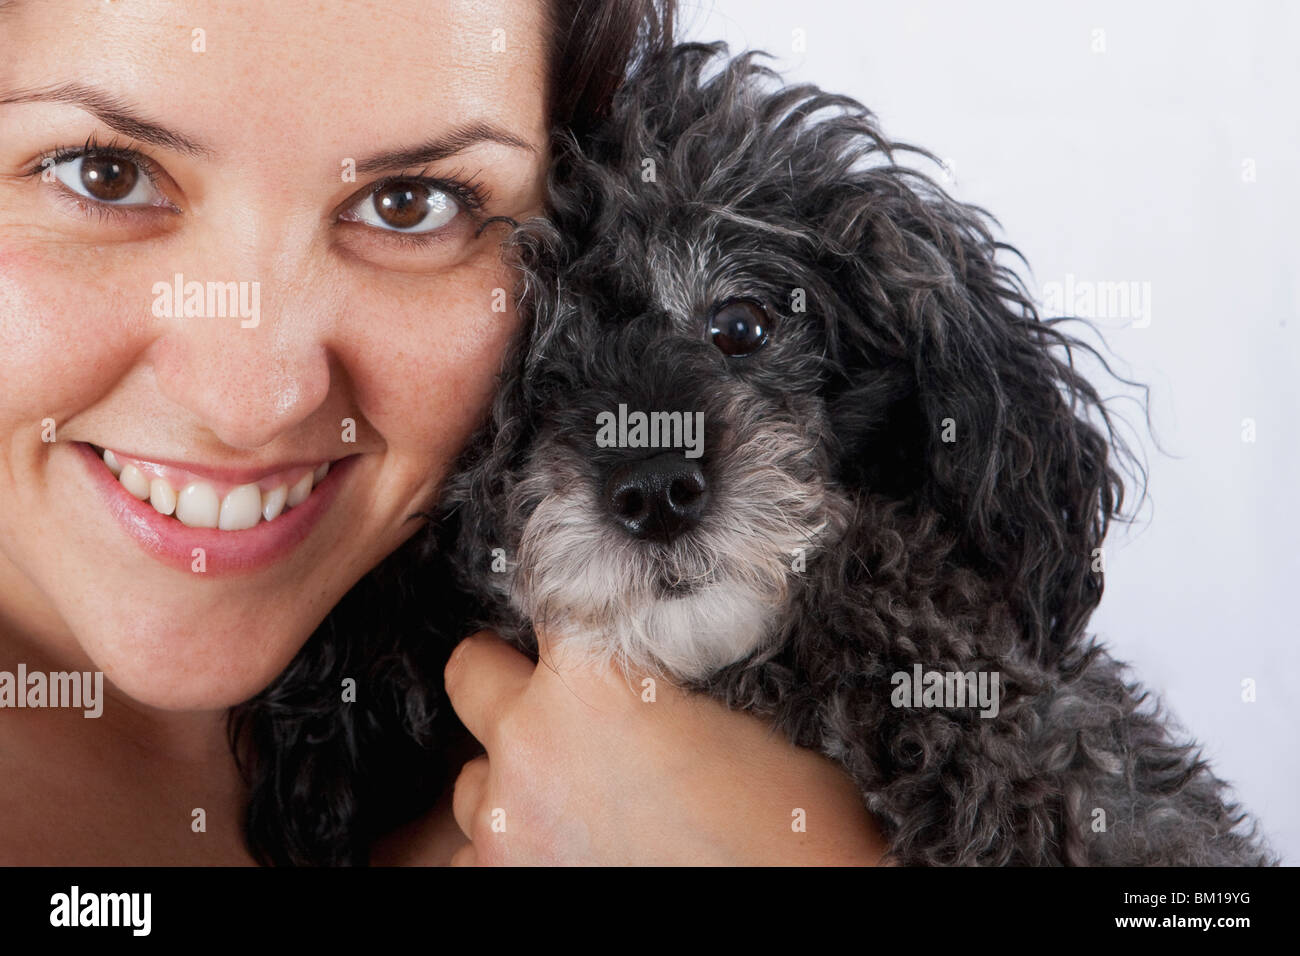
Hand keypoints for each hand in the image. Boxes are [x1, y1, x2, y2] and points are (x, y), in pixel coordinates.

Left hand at [443, 629, 888, 864]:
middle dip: (506, 680)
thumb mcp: (741, 722)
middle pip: (471, 673)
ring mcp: (509, 823)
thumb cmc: (785, 834)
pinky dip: (513, 848)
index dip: (566, 604)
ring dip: (508, 779)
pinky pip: (473, 854)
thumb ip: (669, 688)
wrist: (800, 908)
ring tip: (569, 797)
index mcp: (592, 679)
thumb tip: (653, 684)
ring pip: (469, 779)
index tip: (568, 611)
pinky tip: (560, 848)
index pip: (549, 597)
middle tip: (549, 699)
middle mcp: (532, 744)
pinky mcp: (503, 885)